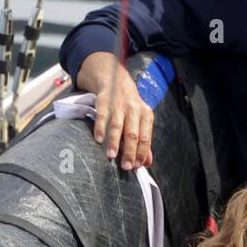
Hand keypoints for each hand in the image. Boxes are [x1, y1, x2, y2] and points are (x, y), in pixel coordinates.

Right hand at [76, 52, 153, 170]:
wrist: (115, 79)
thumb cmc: (129, 106)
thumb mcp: (141, 120)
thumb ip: (144, 141)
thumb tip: (147, 162)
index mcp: (146, 115)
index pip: (145, 137)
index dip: (141, 152)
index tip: (137, 166)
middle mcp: (134, 109)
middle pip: (133, 133)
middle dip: (129, 151)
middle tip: (126, 167)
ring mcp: (119, 105)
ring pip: (117, 125)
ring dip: (114, 141)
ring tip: (111, 156)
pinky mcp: (104, 101)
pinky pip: (102, 116)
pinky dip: (100, 127)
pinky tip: (98, 139)